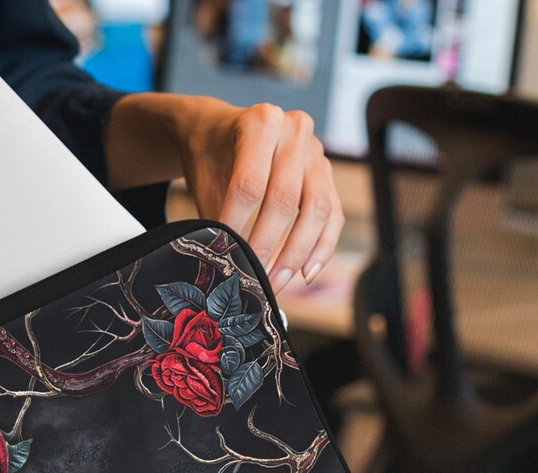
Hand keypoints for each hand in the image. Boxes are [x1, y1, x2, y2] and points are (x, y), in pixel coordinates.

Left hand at [104, 94, 343, 291]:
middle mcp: (295, 131)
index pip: (249, 186)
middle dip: (266, 247)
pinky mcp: (328, 174)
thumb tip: (221, 265)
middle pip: (286, 200)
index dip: (236, 226)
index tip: (224, 256)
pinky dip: (322, 247)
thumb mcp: (204, 180)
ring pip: (317, 209)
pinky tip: (306, 273)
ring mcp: (316, 152)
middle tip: (250, 280)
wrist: (222, 132)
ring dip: (296, 254)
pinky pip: (333, 214)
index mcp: (261, 123)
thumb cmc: (211, 158)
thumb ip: (214, 217)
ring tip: (275, 285)